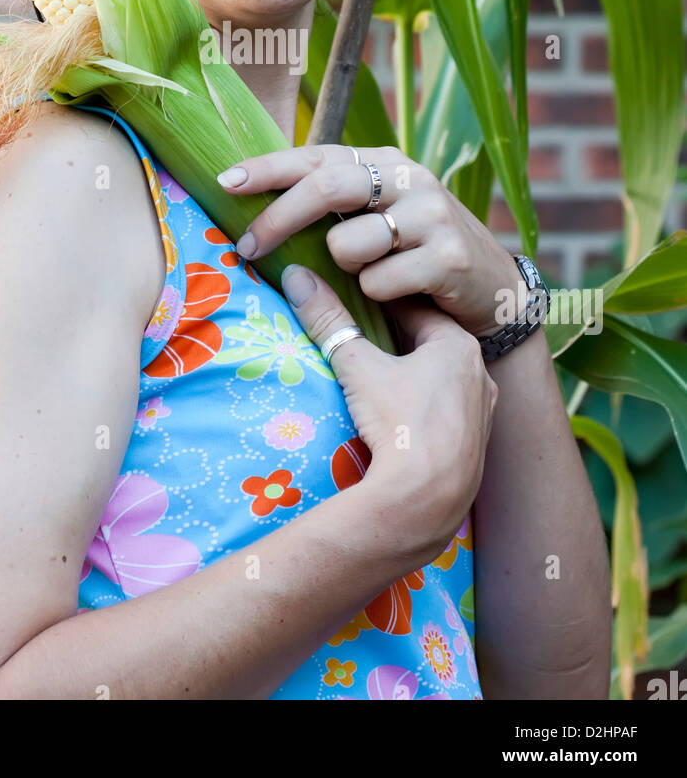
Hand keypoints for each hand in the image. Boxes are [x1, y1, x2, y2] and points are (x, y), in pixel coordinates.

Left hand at [219, 144, 520, 336]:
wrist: (492, 291)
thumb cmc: (416, 253)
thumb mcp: (379, 216)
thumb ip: (331, 204)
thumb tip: (252, 202)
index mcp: (384, 162)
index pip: (316, 156)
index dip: (267, 168)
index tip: (225, 182)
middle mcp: (409, 178)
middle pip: (326, 188)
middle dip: (278, 219)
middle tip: (246, 247)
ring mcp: (431, 215)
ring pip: (347, 245)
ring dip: (345, 270)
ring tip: (374, 276)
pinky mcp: (447, 256)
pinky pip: (378, 281)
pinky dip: (377, 295)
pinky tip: (403, 294)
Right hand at [280, 265, 497, 566]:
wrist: (426, 502)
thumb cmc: (399, 423)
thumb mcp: (358, 367)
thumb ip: (328, 321)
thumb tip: (296, 274)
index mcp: (459, 346)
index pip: (417, 308)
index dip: (384, 301)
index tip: (358, 296)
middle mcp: (480, 376)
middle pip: (431, 344)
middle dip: (398, 339)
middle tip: (361, 335)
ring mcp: (481, 416)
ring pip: (442, 381)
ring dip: (415, 376)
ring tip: (379, 377)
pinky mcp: (476, 450)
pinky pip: (448, 415)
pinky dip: (426, 409)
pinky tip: (402, 419)